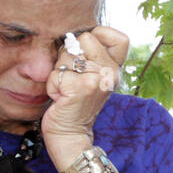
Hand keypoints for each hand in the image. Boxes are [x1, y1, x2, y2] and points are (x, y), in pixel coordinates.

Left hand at [43, 26, 129, 162]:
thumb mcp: (90, 77)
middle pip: (85, 38)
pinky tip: (61, 98)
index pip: (120, 38)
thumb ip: (91, 55)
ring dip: (59, 72)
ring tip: (67, 90)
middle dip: (70, 56)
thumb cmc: (75, 103)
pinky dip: (52, 86)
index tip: (87, 54)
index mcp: (116, 69)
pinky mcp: (82, 88)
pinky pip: (56, 73)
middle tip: (73, 78)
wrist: (71, 135)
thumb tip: (73, 37)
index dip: (99, 36)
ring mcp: (98, 80)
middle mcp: (112, 73)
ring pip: (67, 55)